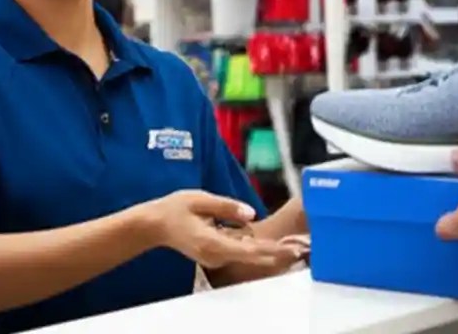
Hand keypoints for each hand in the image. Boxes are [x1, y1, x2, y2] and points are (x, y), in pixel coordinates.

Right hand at [143, 190, 290, 269]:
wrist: (155, 225)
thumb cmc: (175, 209)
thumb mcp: (201, 199)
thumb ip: (226, 207)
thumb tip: (250, 214)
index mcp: (212, 243)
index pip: (247, 250)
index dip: (270, 251)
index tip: (289, 250)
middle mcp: (215, 255)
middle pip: (252, 257)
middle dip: (277, 253)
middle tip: (302, 248)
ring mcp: (215, 257)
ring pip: (248, 255)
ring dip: (269, 251)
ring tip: (294, 246)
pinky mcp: (216, 254)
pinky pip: (241, 252)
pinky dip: (257, 248)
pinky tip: (275, 245)